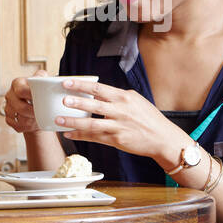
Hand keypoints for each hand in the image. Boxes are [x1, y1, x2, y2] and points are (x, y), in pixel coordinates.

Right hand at [5, 69, 48, 133]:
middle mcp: (10, 95)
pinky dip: (28, 127)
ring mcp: (8, 108)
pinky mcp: (8, 119)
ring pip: (20, 119)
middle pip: (20, 107)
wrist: (35, 104)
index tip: (41, 100)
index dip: (31, 96)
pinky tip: (33, 123)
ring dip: (31, 121)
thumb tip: (47, 81)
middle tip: (42, 113)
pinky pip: (18, 126)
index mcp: (17, 83)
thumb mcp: (42, 79)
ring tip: (39, 118)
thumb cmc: (39, 90)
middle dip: (33, 112)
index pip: (21, 90)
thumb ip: (43, 77)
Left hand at [53, 78, 186, 167]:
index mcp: (124, 97)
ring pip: (92, 124)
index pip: (98, 88)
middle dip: (76, 102)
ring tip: (59, 120)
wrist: (163, 138)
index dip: (81, 85)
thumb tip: (97, 93)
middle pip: (94, 105)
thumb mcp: (135, 101)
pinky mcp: (117, 140)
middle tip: (62, 99)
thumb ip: (117, 97)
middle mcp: (121, 110)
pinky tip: (69, 134)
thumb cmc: (149, 118)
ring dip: (74, 122)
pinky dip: (81, 136)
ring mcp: (118, 126)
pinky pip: (95, 138)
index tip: (66, 82)